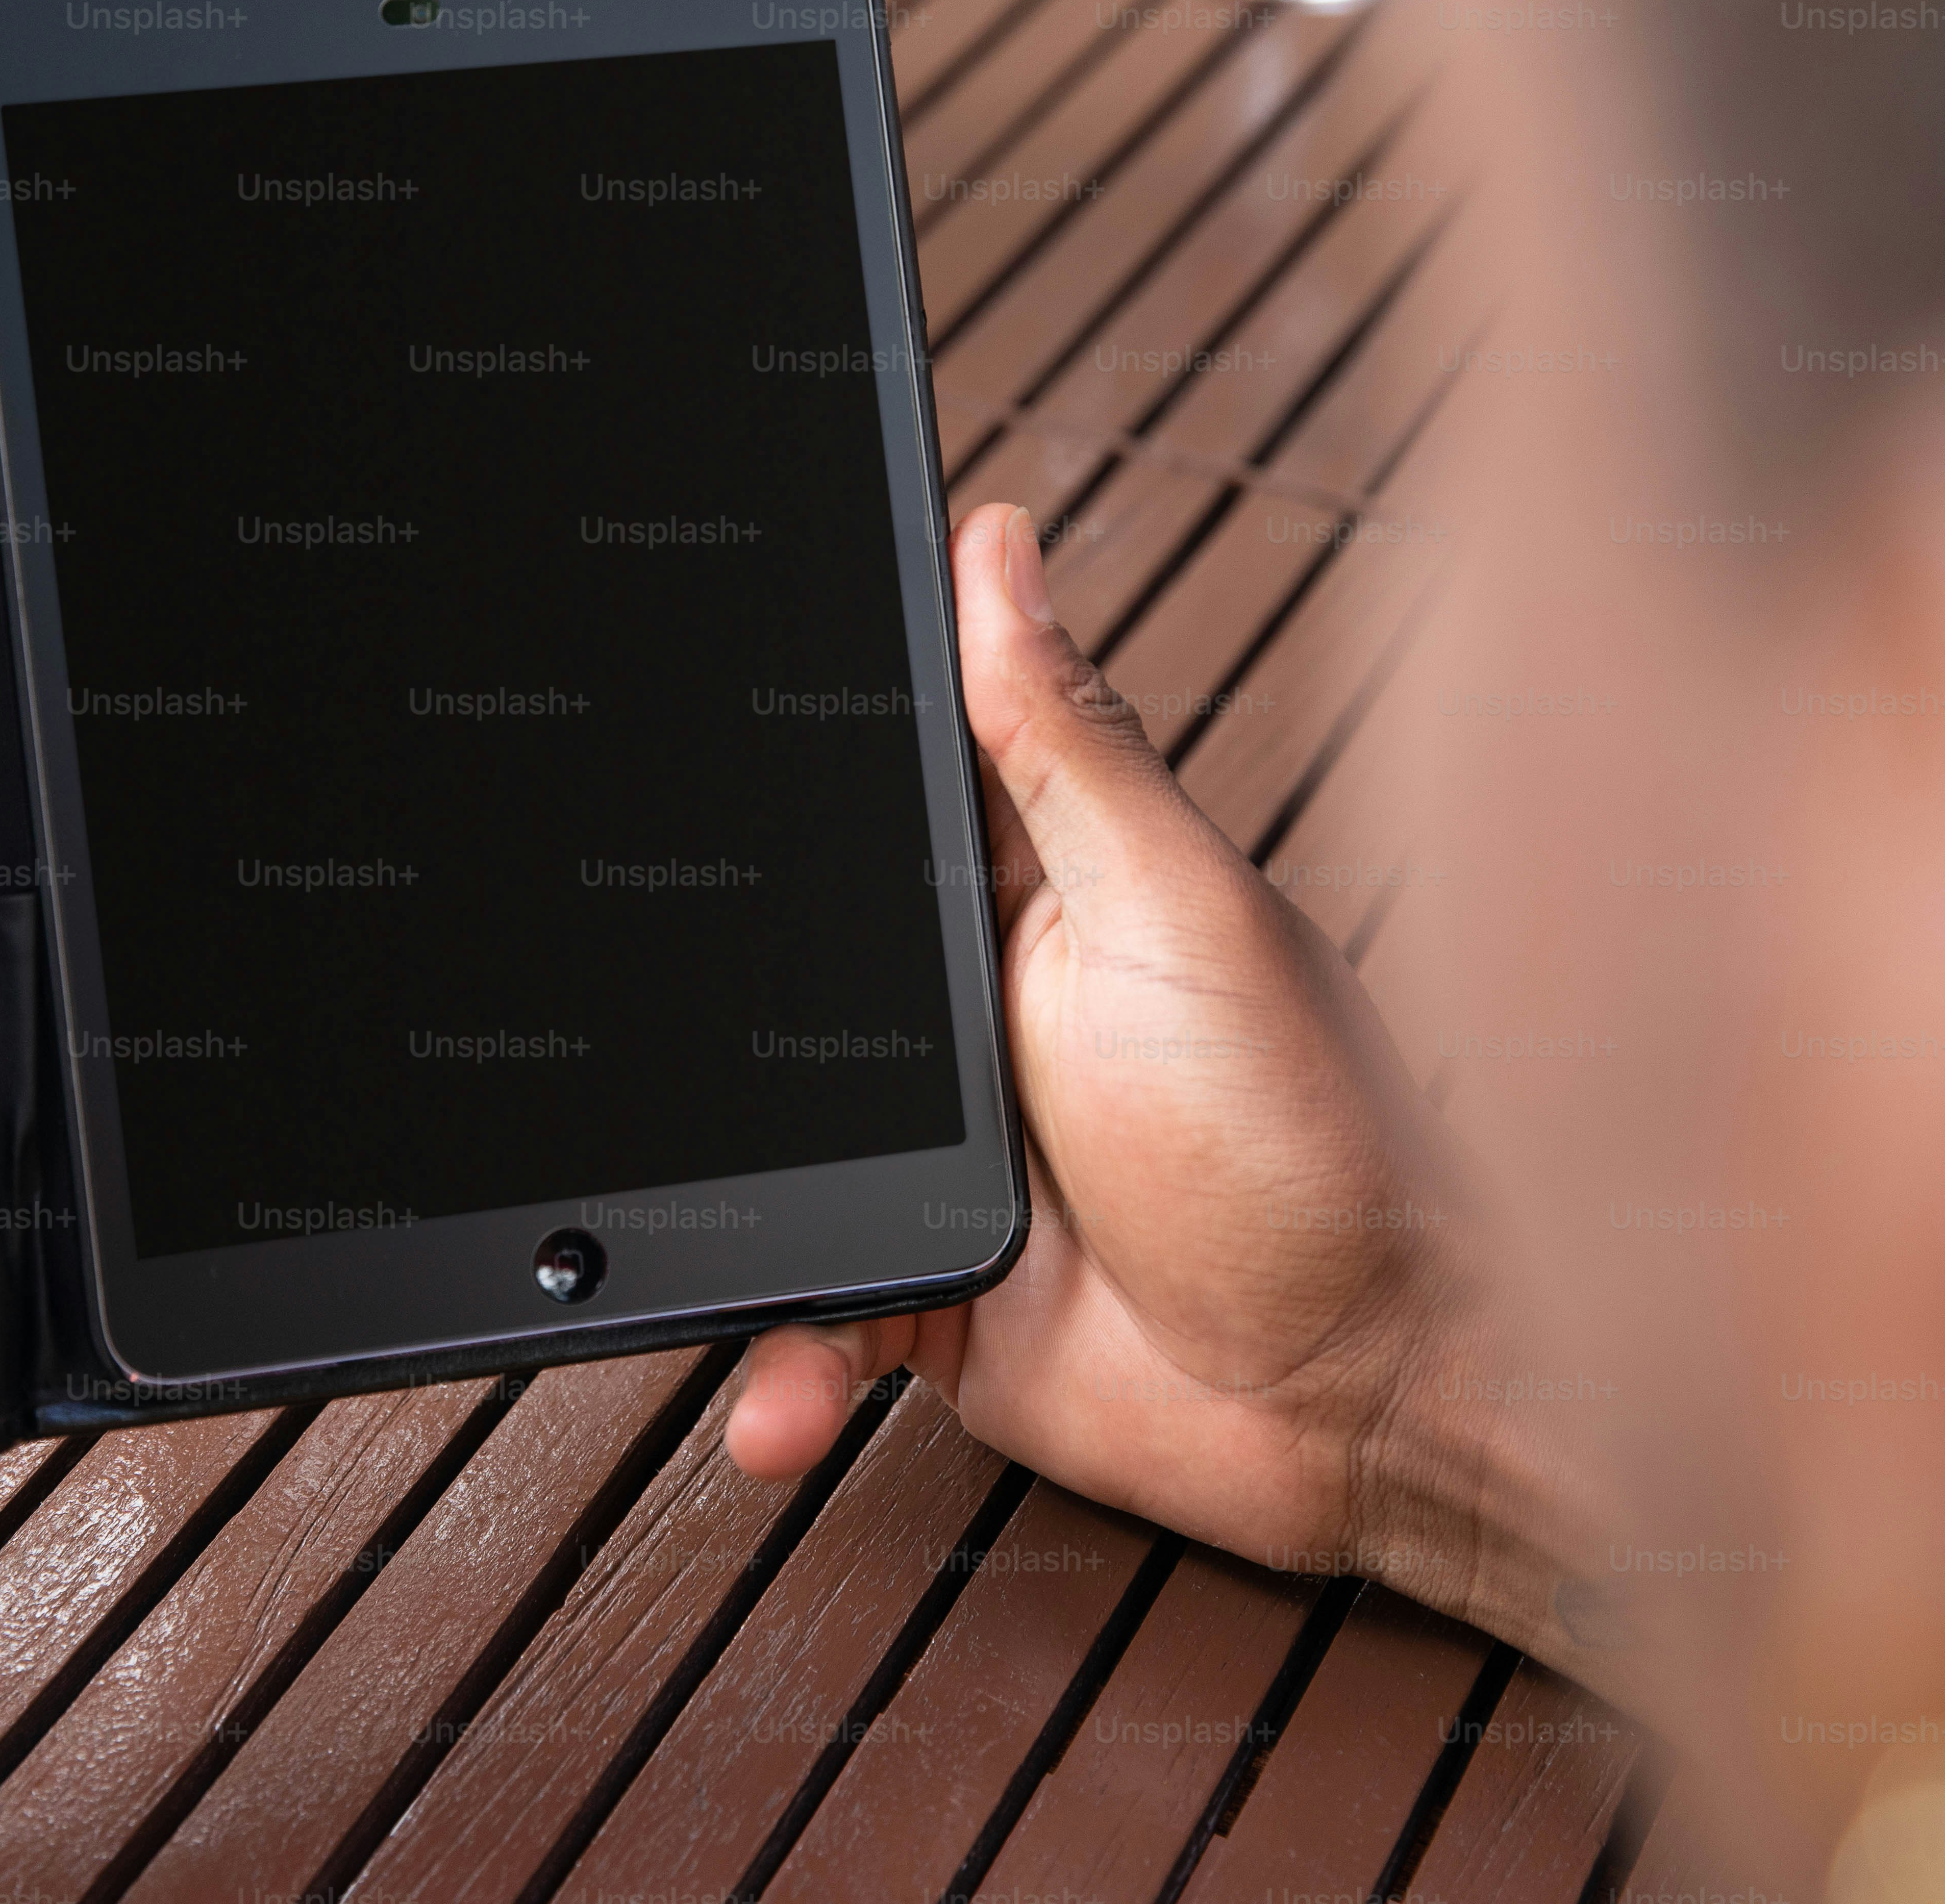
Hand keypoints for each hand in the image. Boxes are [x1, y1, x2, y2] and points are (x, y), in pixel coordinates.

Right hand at [729, 505, 1582, 1661]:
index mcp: (1020, 903)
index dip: (764, 768)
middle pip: (774, 986)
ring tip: (652, 1251)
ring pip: (761, 1161)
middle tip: (579, 1032)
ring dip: (714, 1214)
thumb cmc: (1316, 1137)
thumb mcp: (1177, 914)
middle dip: (681, 1018)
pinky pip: (801, 1315)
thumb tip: (998, 542)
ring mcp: (936, 1167)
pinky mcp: (921, 1298)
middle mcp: (965, 1028)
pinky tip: (775, 1395)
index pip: (863, 801)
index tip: (639, 724)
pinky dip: (777, 1362)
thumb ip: (1065, 749)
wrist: (1365, 1403)